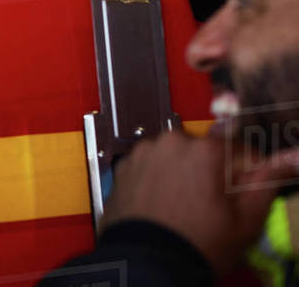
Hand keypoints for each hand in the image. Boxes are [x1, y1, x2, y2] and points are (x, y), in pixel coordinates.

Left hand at [100, 131, 298, 274]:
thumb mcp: (245, 218)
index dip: (242, 171)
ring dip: (181, 172)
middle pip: (202, 149)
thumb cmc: (199, 243)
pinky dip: (157, 177)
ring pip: (174, 155)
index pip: (237, 148)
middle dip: (210, 171)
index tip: (239, 191)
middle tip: (210, 203)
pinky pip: (149, 164)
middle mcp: (171, 141)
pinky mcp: (123, 166)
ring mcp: (143, 152)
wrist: (147, 262)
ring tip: (184, 205)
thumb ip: (268, 180)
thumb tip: (292, 158)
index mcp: (205, 149)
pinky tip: (162, 202)